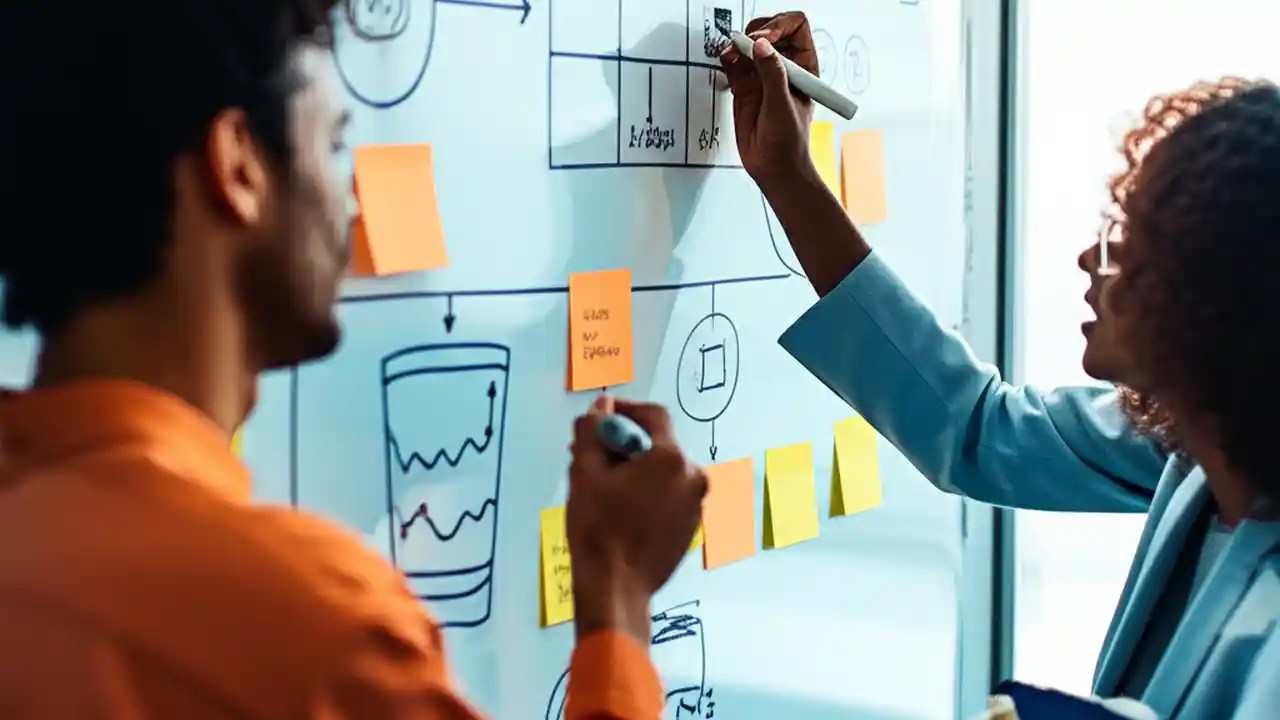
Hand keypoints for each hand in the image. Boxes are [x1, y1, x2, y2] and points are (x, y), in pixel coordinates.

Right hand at [567, 396, 707, 643]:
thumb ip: (593, 431)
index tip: (602, 418)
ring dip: (633, 471)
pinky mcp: (690, 529)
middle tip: (591, 457)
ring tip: (600, 486)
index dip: (626, 410)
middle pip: (657, 447)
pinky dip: (645, 494)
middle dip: (624, 446)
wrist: (616, 589)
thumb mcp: (585, 473)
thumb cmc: (598, 528)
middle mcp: (693, 478)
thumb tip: (601, 406)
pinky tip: (618, 510)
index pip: (653, 416)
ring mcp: (695, 507)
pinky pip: (667, 498)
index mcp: (672, 459)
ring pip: (662, 474)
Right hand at [720, 12, 819, 184]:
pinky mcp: (744, 87)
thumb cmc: (789, 141)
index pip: (795, 28)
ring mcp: (762, 76)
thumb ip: (772, 74)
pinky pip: (734, 63)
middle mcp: (783, 66)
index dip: (779, 26)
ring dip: (738, 44)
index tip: (763, 41)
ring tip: (732, 53)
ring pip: (749, 45)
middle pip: (769, 30)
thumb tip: (761, 46)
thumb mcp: (783, 105)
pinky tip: (727, 61)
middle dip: (756, 32)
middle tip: (746, 44)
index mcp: (803, 65)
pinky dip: (728, 58)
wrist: (773, 167)